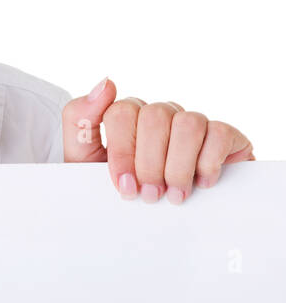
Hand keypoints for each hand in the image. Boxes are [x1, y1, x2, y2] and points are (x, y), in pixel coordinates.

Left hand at [62, 77, 254, 202]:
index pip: (121, 112)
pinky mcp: (223, 135)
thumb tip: (106, 82)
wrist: (159, 220)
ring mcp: (191, 122)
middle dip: (150, 164)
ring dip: (178, 166)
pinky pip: (219, 133)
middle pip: (154, 117)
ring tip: (174, 195)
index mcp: (127, 116)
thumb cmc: (122, 186)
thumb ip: (80, 121)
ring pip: (187, 124)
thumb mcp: (85, 161)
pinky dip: (208, 163)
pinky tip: (201, 183)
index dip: (122, 152)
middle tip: (150, 195)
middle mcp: (159, 114)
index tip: (124, 185)